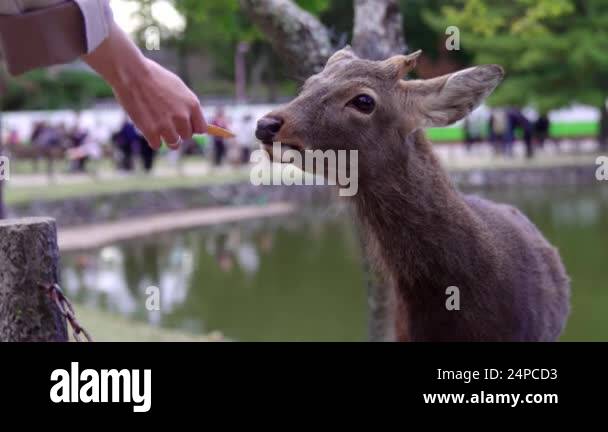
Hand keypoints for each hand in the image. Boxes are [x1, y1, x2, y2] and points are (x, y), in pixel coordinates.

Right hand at [83, 23, 206, 149]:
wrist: (132, 72)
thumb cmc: (154, 77)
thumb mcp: (178, 88)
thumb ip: (187, 106)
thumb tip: (192, 122)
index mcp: (192, 105)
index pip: (201, 128)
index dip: (192, 128)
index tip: (185, 126)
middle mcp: (183, 117)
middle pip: (186, 136)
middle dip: (178, 131)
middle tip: (165, 121)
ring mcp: (167, 126)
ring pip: (174, 144)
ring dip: (166, 138)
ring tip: (157, 126)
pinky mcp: (151, 132)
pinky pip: (157, 145)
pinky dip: (152, 139)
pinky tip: (147, 127)